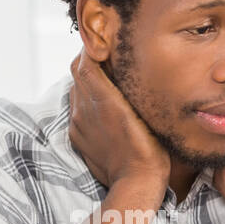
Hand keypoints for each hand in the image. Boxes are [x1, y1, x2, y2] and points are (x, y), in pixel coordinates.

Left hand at [68, 51, 169, 205]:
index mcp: (101, 96)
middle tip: (109, 56)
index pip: (85, 58)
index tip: (107, 41)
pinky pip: (77, 111)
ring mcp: (77, 123)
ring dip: (88, 81)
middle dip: (90, 60)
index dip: (94, 47)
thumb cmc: (149, 147)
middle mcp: (83, 107)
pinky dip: (86, 103)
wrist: (135, 182)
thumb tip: (116, 59)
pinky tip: (104, 109)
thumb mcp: (145, 108)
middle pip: (77, 70)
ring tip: (108, 81)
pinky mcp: (77, 137)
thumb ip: (127, 83)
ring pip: (76, 90)